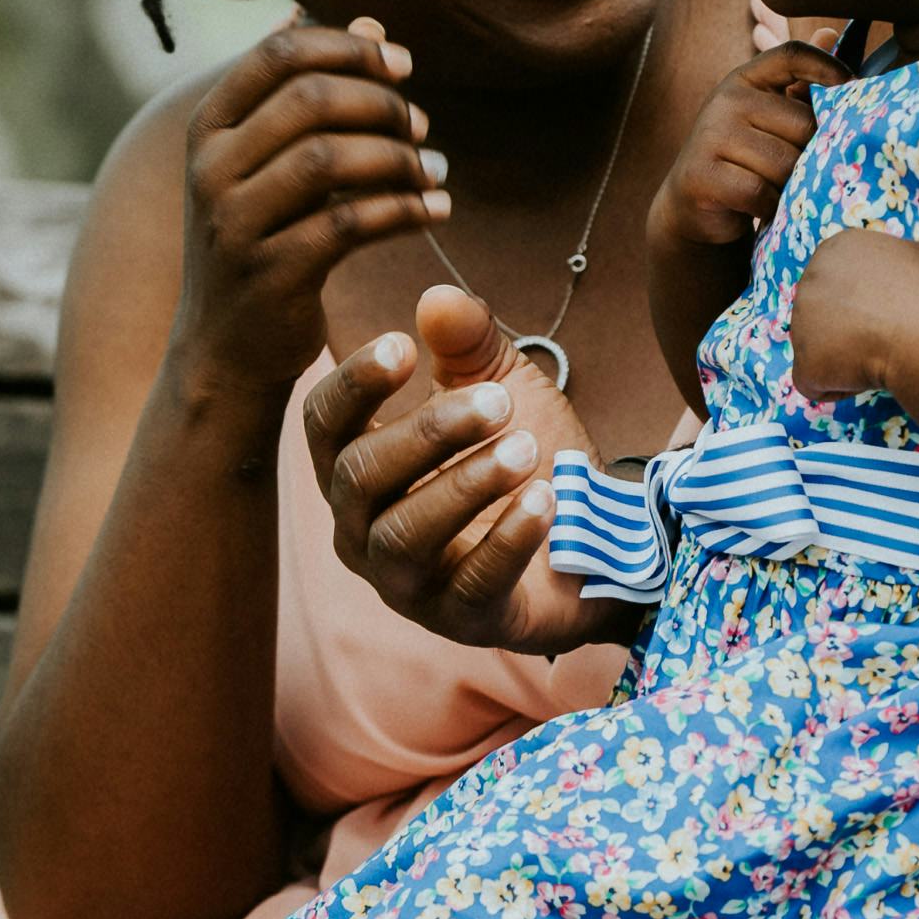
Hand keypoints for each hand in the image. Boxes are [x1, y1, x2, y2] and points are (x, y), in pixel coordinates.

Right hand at [173, 17, 444, 395]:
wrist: (226, 346)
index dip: (350, 48)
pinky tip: (436, 209)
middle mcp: (211, 169)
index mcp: (209, 128)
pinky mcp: (272, 273)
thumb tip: (371, 21)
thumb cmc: (263, 238)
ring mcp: (236, 223)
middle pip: (310, 100)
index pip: (280, 54)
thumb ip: (313, 92)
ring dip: (399, 157)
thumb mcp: (269, 162)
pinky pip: (351, 223)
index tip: (403, 64)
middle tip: (422, 124)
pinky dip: (405, 209)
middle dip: (382, 103)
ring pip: (332, 159)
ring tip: (436, 170)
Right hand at [298, 284, 600, 651]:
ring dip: (465, 484)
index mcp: (358, 467)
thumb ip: (468, 344)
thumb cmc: (523, 453)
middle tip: (499, 401)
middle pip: (361, 476)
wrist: (594, 536)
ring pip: (404, 535)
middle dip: (428, 433)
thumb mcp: (499, 385)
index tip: (403, 346)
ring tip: (524, 447)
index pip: (324, 425)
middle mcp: (362, 529)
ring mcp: (406, 584)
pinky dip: (506, 540)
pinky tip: (544, 501)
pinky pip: (471, 585)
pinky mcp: (461, 620)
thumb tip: (436, 298)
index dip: (354, 384)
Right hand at [647, 41, 845, 254]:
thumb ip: (801, 83)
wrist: (693, 206)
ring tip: (776, 191)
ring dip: (788, 187)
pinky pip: (760, 192)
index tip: (852, 86)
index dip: (826, 66)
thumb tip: (831, 33)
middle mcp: (726, 99)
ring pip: (784, 164)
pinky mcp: (702, 174)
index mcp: (746, 79)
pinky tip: (760, 208)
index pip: (792, 55)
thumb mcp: (771, 119)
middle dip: (809, 156)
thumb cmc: (745, 160)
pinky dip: (768, 208)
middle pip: (802, 125)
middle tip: (796, 172)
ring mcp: (711, 134)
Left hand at [785, 228, 918, 399]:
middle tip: (887, 337)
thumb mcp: (915, 257)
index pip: (841, 285)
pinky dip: (843, 386)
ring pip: (822, 349)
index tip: (891, 314)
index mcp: (834, 250)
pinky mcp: (803, 362)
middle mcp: (809, 280)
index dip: (868, 305)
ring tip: (879, 356)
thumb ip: (890, 261)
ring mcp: (800, 321)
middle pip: (826, 316)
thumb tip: (889, 273)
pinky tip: (868, 375)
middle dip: (853, 331)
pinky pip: (817, 383)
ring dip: (849, 357)